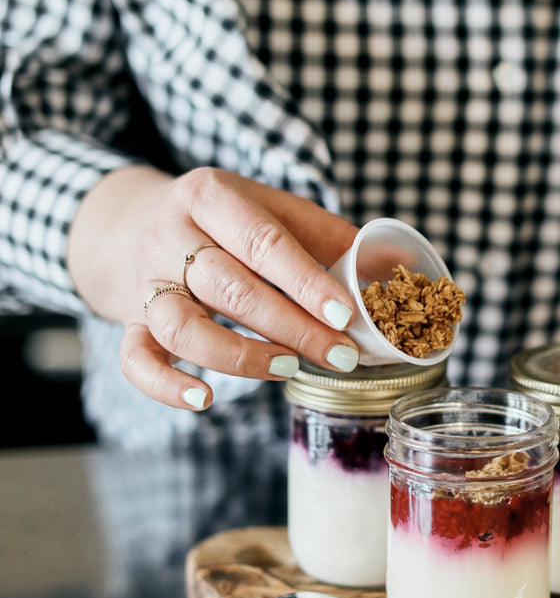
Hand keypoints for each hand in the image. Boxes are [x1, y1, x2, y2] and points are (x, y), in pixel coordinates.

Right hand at [69, 166, 359, 411]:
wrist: (139, 223)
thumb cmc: (227, 222)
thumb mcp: (272, 207)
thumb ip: (326, 235)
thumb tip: (390, 266)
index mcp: (209, 196)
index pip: (262, 242)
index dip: (306, 282)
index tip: (346, 315)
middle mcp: (170, 237)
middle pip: (230, 288)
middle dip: (292, 327)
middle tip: (340, 355)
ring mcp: (146, 282)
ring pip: (183, 326)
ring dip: (240, 355)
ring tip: (288, 368)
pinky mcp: (132, 322)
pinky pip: (136, 359)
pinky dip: (165, 386)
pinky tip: (204, 400)